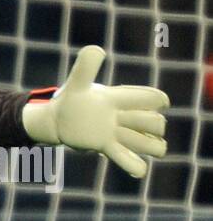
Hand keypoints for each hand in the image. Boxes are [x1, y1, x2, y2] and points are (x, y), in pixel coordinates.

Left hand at [21, 45, 167, 178]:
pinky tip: (139, 171)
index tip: (162, 102)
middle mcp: (120, 116)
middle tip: (144, 126)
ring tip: (157, 149)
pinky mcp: (105, 146)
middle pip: (148, 121)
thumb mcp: (76, 84)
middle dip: (153, 125)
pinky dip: (133, 165)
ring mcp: (115, 132)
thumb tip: (96, 50)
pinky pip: (123, 157)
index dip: (154, 99)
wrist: (57, 120)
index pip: (142, 97)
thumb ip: (85, 68)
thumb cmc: (71, 99)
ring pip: (142, 141)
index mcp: (116, 98)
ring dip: (152, 146)